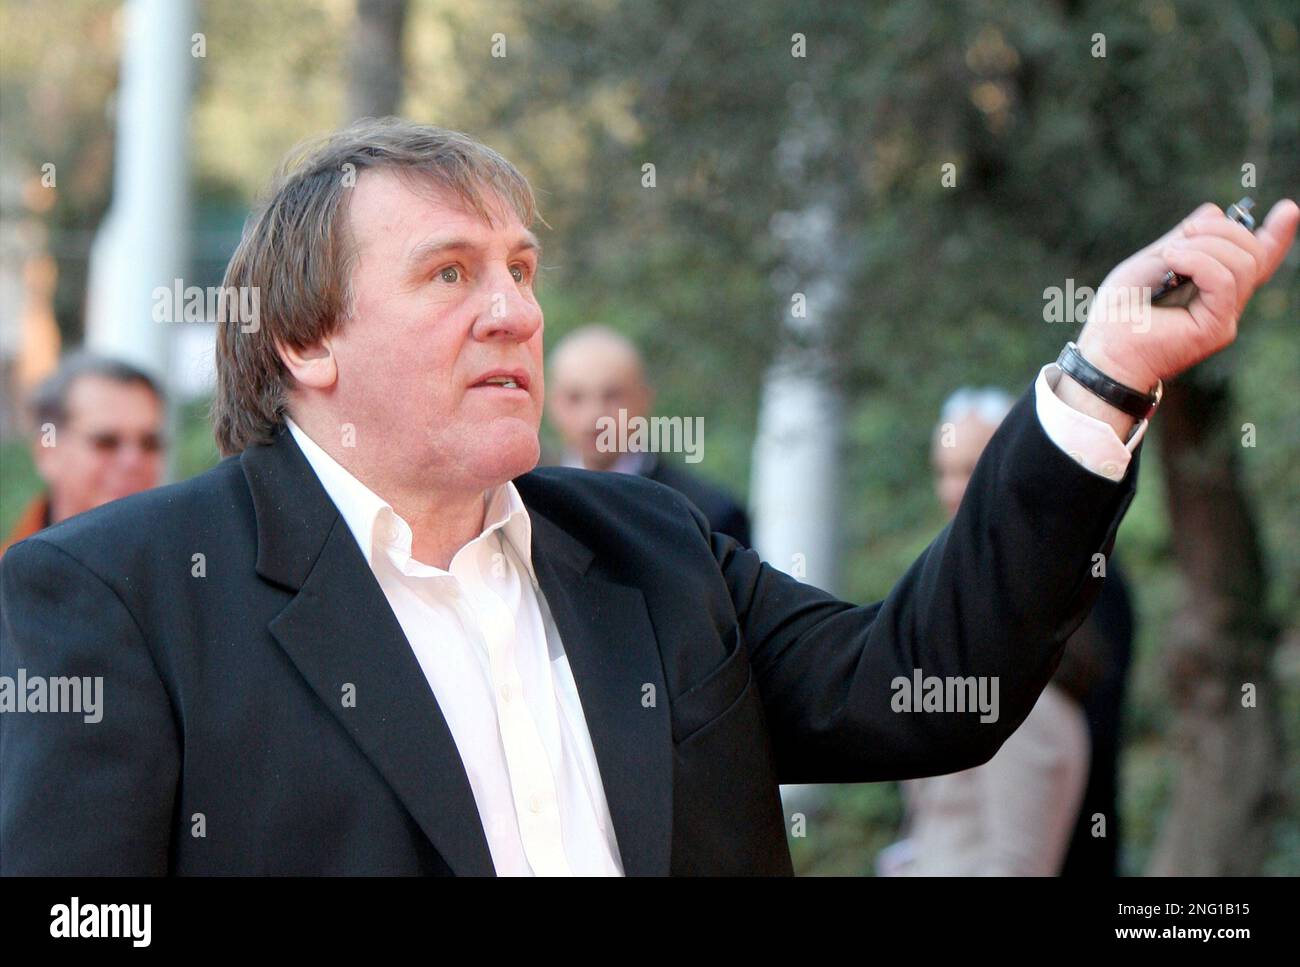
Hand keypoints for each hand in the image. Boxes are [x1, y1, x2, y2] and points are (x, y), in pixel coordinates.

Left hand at [1077, 199, 1298, 390]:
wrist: (1105, 351)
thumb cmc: (1120, 312)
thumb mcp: (1150, 262)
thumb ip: (1183, 240)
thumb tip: (1216, 212)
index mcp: (1211, 288)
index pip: (1254, 261)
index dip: (1274, 236)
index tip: (1287, 210)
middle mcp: (1224, 303)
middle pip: (1251, 253)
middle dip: (1222, 230)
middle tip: (1185, 232)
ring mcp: (1224, 317)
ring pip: (1242, 263)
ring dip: (1205, 244)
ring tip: (1171, 253)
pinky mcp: (1216, 328)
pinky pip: (1224, 281)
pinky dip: (1198, 261)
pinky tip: (1172, 260)